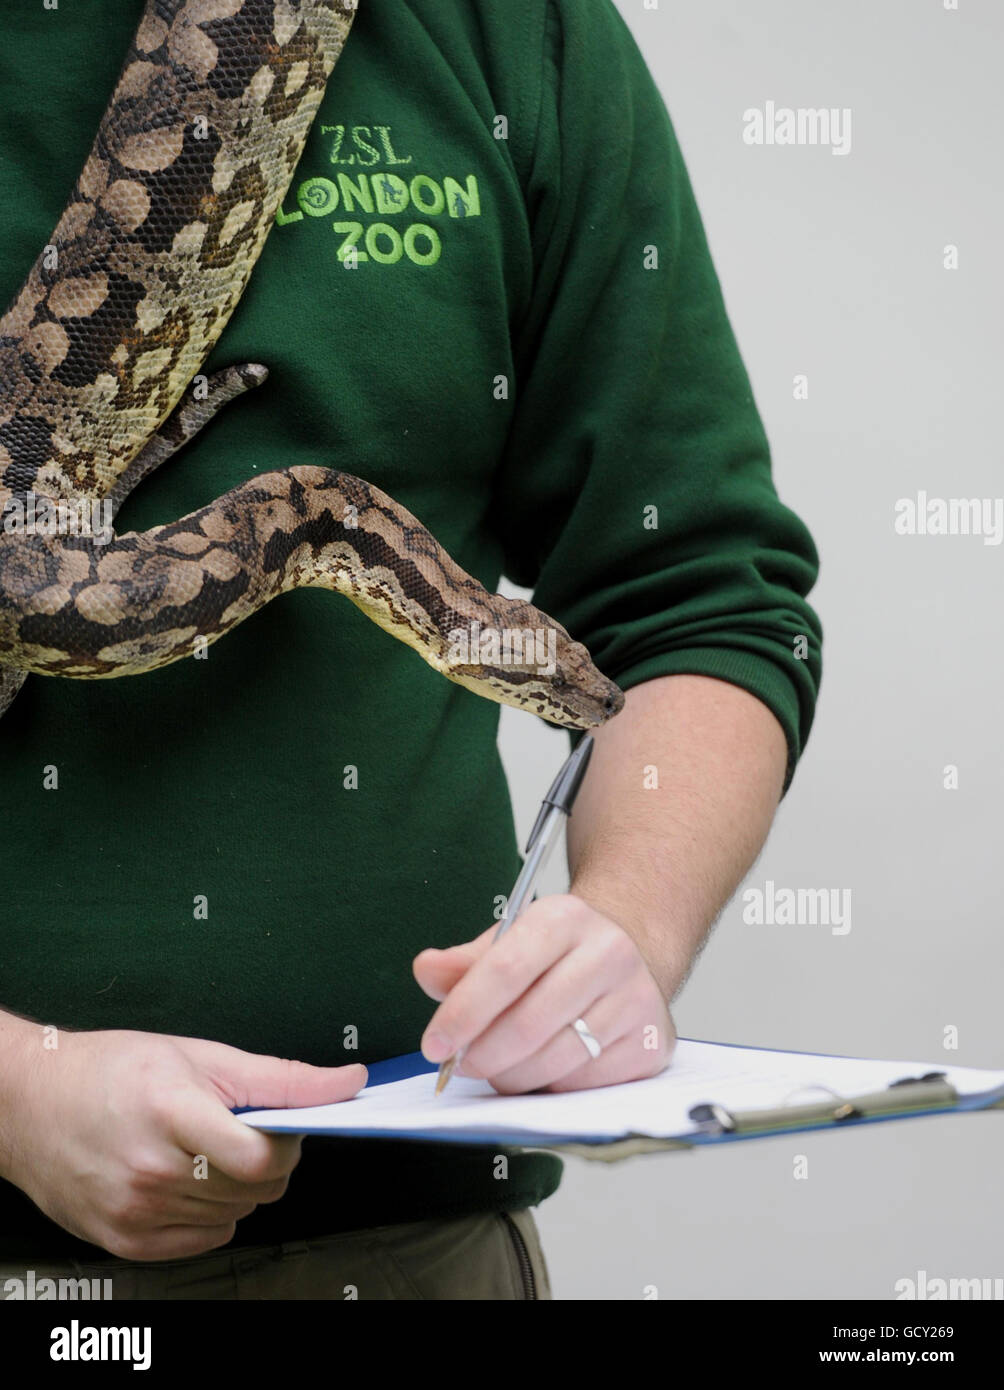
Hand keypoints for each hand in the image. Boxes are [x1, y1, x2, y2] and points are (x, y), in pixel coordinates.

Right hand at [2, 1027, 365, 1260]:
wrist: (31, 1104)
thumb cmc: (115, 1070)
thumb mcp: (201, 1055)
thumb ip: (282, 1078)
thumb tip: (350, 1084)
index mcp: (172, 1113)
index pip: (263, 1158)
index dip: (289, 1143)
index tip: (283, 1124)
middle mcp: (152, 1170)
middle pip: (257, 1188)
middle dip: (267, 1159)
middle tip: (240, 1127)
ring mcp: (137, 1212)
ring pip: (237, 1214)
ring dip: (238, 1185)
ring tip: (203, 1148)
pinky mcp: (127, 1242)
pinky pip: (207, 1239)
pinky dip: (212, 1211)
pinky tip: (186, 1177)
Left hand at [414, 894, 674, 1093]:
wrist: (623, 959)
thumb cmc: (554, 956)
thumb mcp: (506, 944)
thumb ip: (461, 963)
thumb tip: (426, 970)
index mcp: (564, 918)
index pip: (505, 970)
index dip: (463, 1014)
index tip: (435, 1044)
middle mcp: (609, 952)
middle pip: (530, 1024)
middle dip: (483, 1055)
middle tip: (461, 1065)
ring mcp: (637, 998)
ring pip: (556, 1061)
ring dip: (513, 1077)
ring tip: (499, 1068)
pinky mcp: (652, 1041)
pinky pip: (585, 1084)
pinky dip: (552, 1087)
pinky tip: (543, 1069)